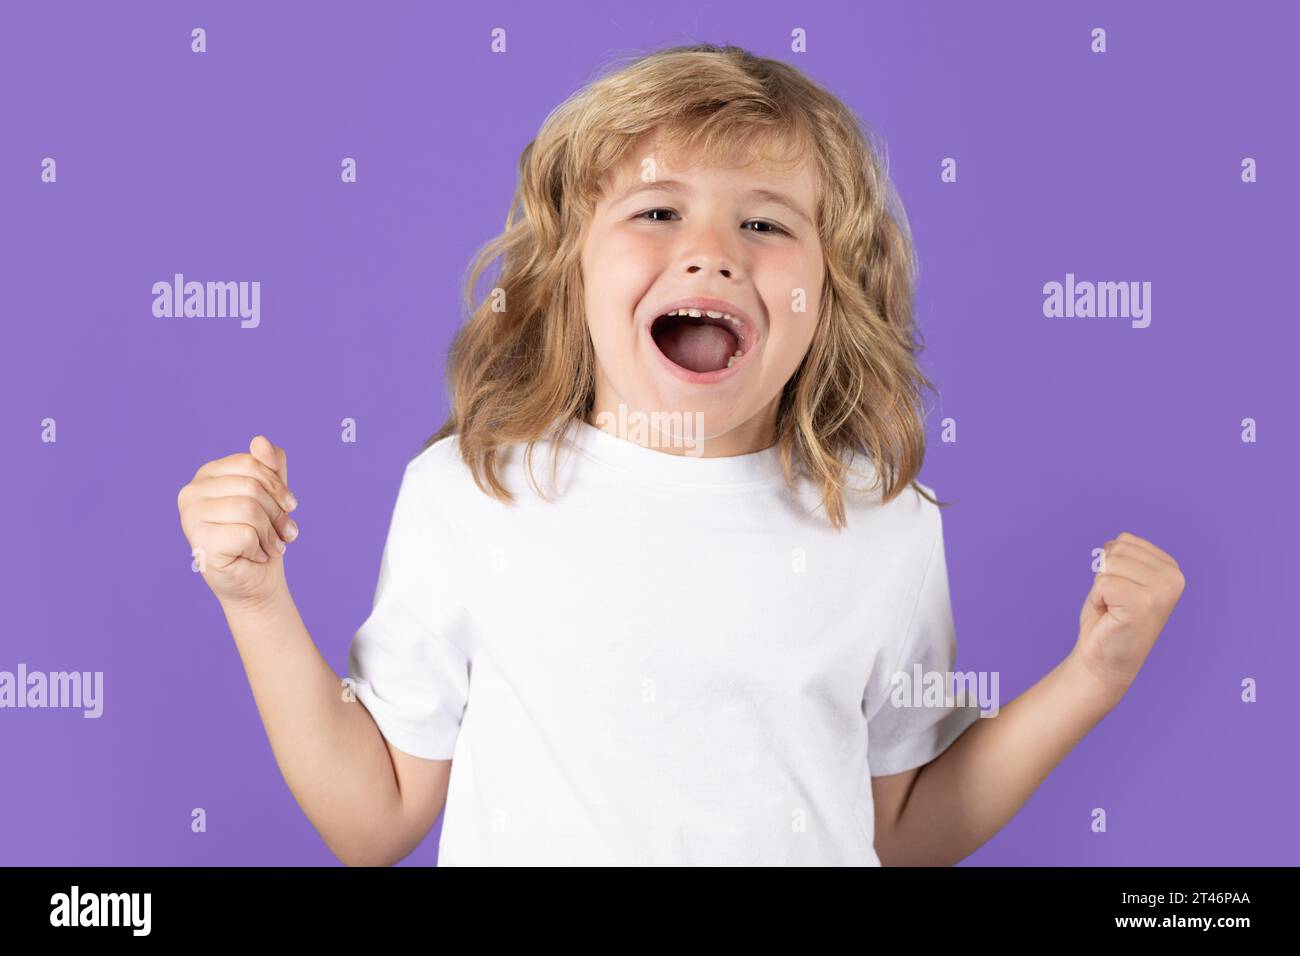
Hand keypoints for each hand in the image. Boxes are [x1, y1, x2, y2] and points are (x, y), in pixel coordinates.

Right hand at [177, 435, 299, 609]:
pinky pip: (245, 534)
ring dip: (271, 533)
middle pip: (251, 487)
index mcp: (207, 475)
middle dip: (278, 513)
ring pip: (248, 510)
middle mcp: (191, 492)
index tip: (290, 506)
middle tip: (286, 532)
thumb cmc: (263, 534)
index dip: (278, 486)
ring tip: (272, 546)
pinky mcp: (198, 542)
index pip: (251, 463)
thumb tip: (259, 440)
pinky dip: (260, 548)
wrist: (257, 580)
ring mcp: (190, 517)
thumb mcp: (273, 494)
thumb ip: (270, 465)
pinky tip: (256, 556)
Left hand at [1071, 531, 1185, 698]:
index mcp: (1171, 567)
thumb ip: (1126, 556)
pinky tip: (1110, 615)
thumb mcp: (1123, 577)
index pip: (1124, 540)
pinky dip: (1097, 599)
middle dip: (1104, 575)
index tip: (1120, 591)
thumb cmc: (1110, 617)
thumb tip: (1115, 543)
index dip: (1110, 565)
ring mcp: (1162, 591)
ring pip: (1108, 564)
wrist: (1106, 659)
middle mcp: (1174, 578)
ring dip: (1100, 587)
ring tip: (1114, 607)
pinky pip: (1103, 583)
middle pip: (1116, 550)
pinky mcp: (1145, 603)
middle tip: (1114, 601)